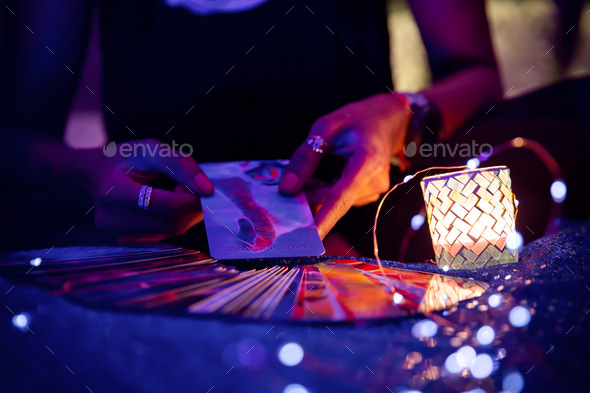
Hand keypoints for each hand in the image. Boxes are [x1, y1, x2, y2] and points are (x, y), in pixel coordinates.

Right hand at [91, 138, 213, 239]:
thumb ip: (180, 164)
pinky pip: (165, 234)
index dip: (193, 199)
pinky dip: (176, 219)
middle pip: (171, 222)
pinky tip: (171, 204)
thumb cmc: (123, 159)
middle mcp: (112, 220)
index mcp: (113, 193)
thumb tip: (207, 189)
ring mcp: (119, 236)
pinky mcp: (128, 243)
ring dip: (186, 213)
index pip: (165, 205)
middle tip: (194, 187)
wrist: (93, 177)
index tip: (206, 188)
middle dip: (192, 206)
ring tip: (179, 192)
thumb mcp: (149, 149)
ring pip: (171, 231)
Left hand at [279, 93, 409, 238]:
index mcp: (366, 162)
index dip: (324, 219)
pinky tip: (328, 173)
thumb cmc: (356, 120)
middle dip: (307, 193)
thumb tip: (287, 189)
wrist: (386, 121)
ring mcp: (373, 192)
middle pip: (330, 200)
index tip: (309, 237)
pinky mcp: (369, 196)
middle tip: (292, 177)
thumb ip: (306, 157)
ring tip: (317, 165)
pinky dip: (326, 190)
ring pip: (333, 202)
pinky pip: (340, 200)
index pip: (341, 198)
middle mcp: (374, 183)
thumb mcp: (326, 127)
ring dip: (316, 189)